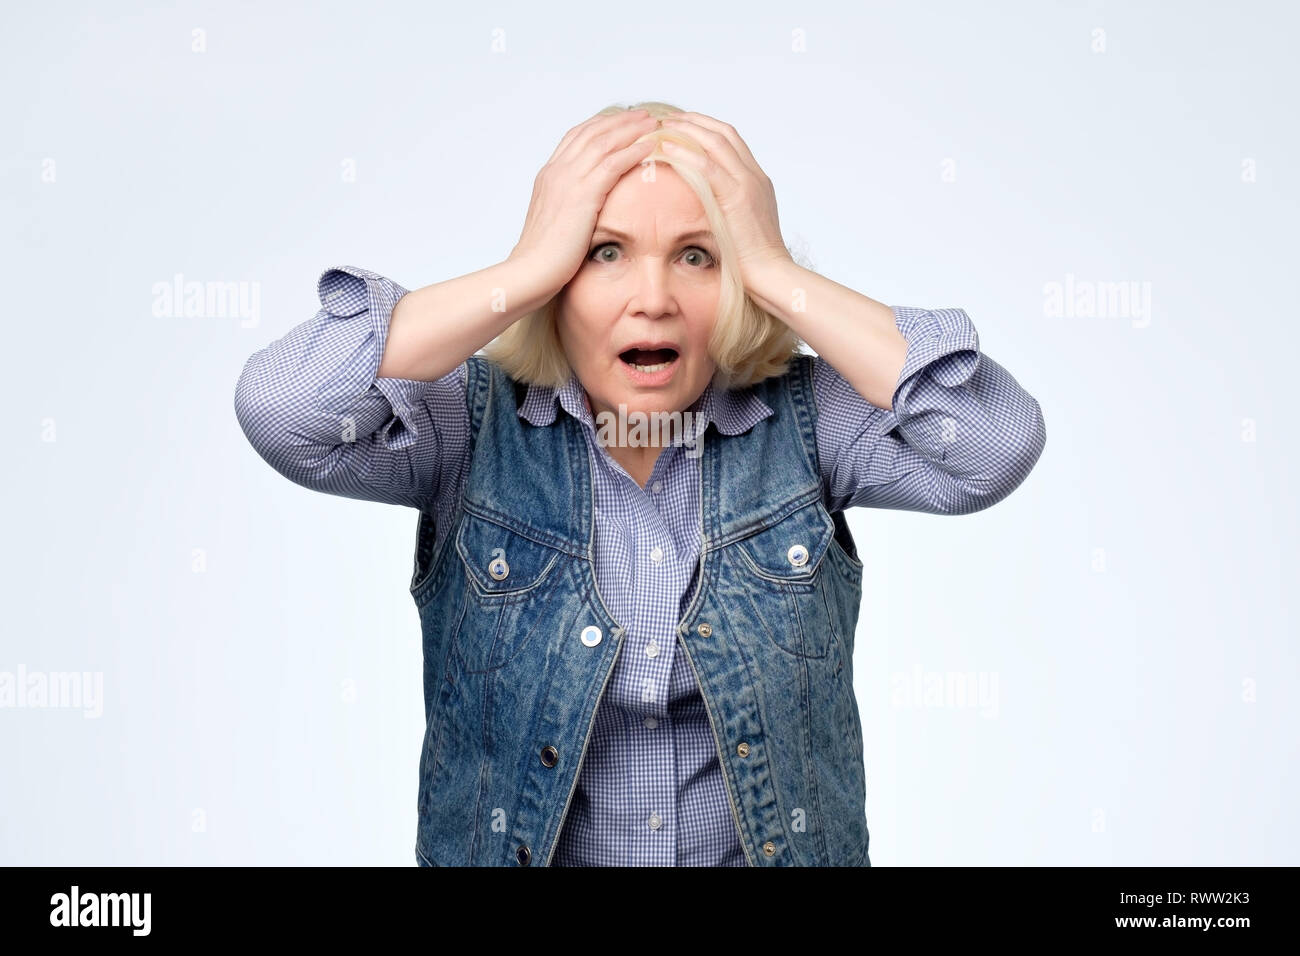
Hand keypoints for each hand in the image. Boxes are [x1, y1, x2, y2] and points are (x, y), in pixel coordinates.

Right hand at [508, 109, 660, 293]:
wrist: (531, 271)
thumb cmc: (542, 259)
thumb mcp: (555, 224)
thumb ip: (567, 208)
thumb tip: (581, 211)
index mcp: (549, 176)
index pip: (575, 138)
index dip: (600, 126)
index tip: (620, 120)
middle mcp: (557, 172)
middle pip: (591, 133)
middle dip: (619, 120)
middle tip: (642, 114)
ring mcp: (568, 181)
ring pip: (604, 142)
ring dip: (630, 129)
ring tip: (652, 123)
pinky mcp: (583, 195)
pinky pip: (612, 164)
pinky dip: (632, 151)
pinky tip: (649, 146)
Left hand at [657, 111, 793, 286]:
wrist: (771, 273)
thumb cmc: (752, 258)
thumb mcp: (740, 224)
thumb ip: (726, 206)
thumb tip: (702, 204)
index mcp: (756, 179)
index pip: (731, 140)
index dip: (705, 127)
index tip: (683, 123)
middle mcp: (754, 175)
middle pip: (724, 133)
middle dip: (694, 121)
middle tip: (668, 117)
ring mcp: (748, 183)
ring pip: (716, 142)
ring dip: (687, 130)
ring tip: (662, 127)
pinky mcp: (737, 197)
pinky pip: (708, 166)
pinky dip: (685, 153)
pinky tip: (666, 148)